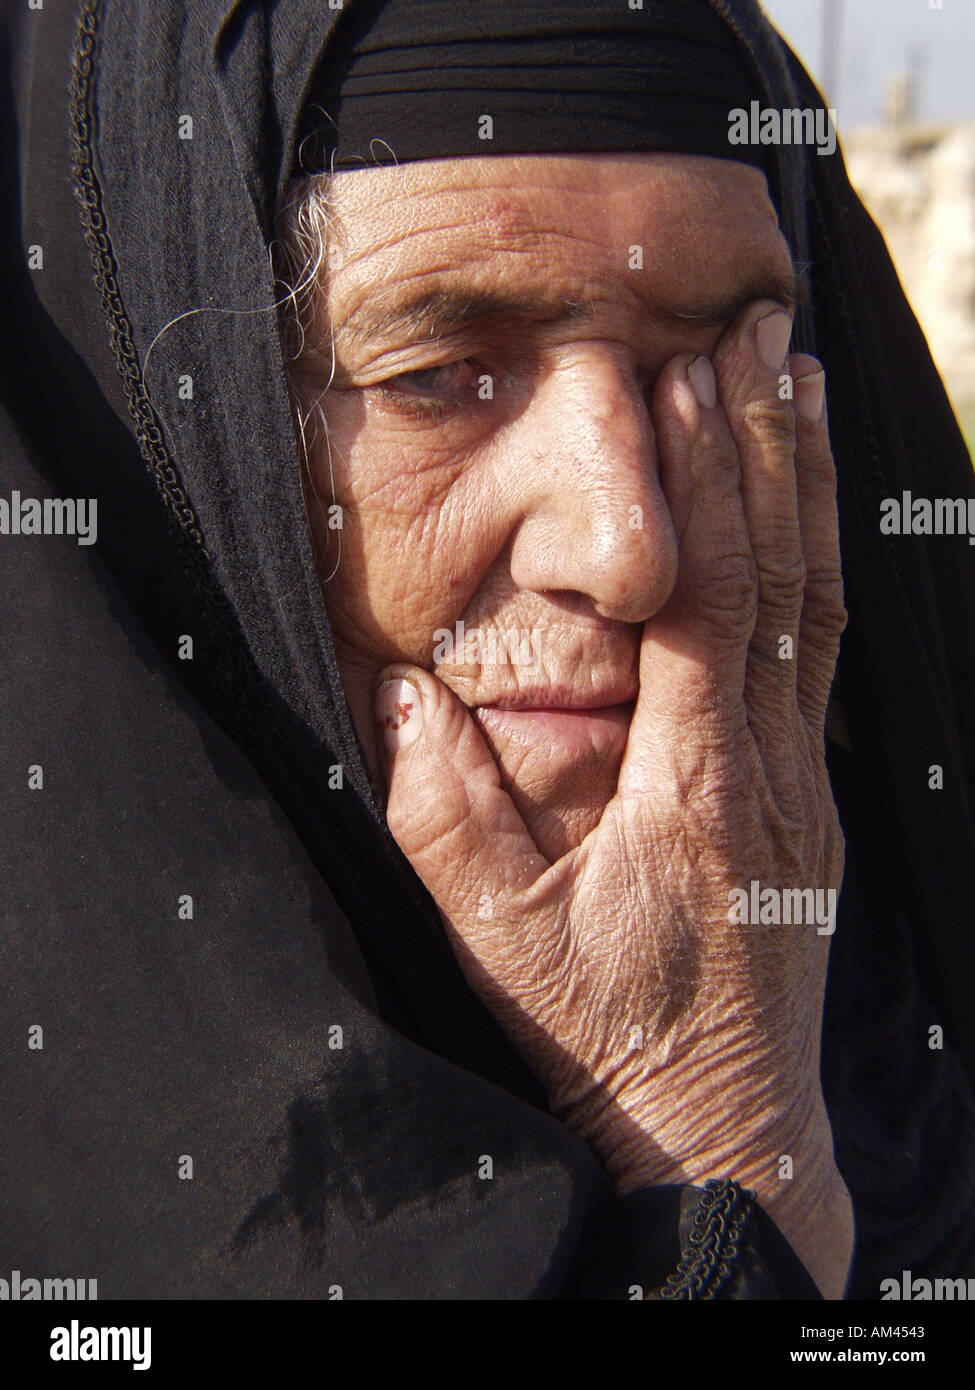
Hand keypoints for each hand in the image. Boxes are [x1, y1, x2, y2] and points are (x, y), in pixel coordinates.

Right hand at [374, 299, 852, 1297]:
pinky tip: (808, 519)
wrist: (717, 1135)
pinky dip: (820, 570)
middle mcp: (774, 779)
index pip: (711, 611)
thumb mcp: (501, 942)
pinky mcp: (812, 810)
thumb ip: (445, 819)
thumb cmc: (608, 1042)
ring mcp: (808, 793)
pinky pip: (828, 663)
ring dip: (809, 494)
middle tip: (760, 335)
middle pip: (786, 585)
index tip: (687, 385)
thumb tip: (400, 695)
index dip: (706, 489)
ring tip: (800, 391)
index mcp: (699, 796)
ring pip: (823, 616)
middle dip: (770, 451)